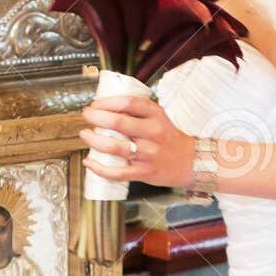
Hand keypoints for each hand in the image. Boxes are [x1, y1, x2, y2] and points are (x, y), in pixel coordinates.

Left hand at [80, 96, 194, 188]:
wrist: (190, 161)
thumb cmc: (170, 138)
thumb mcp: (159, 117)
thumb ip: (138, 112)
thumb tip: (107, 106)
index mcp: (156, 116)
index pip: (128, 103)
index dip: (107, 102)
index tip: (95, 104)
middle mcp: (152, 133)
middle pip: (118, 123)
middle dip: (96, 118)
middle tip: (87, 116)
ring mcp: (148, 154)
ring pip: (115, 147)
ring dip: (94, 140)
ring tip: (85, 135)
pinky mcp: (144, 172)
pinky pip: (118, 172)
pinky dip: (100, 168)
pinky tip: (89, 162)